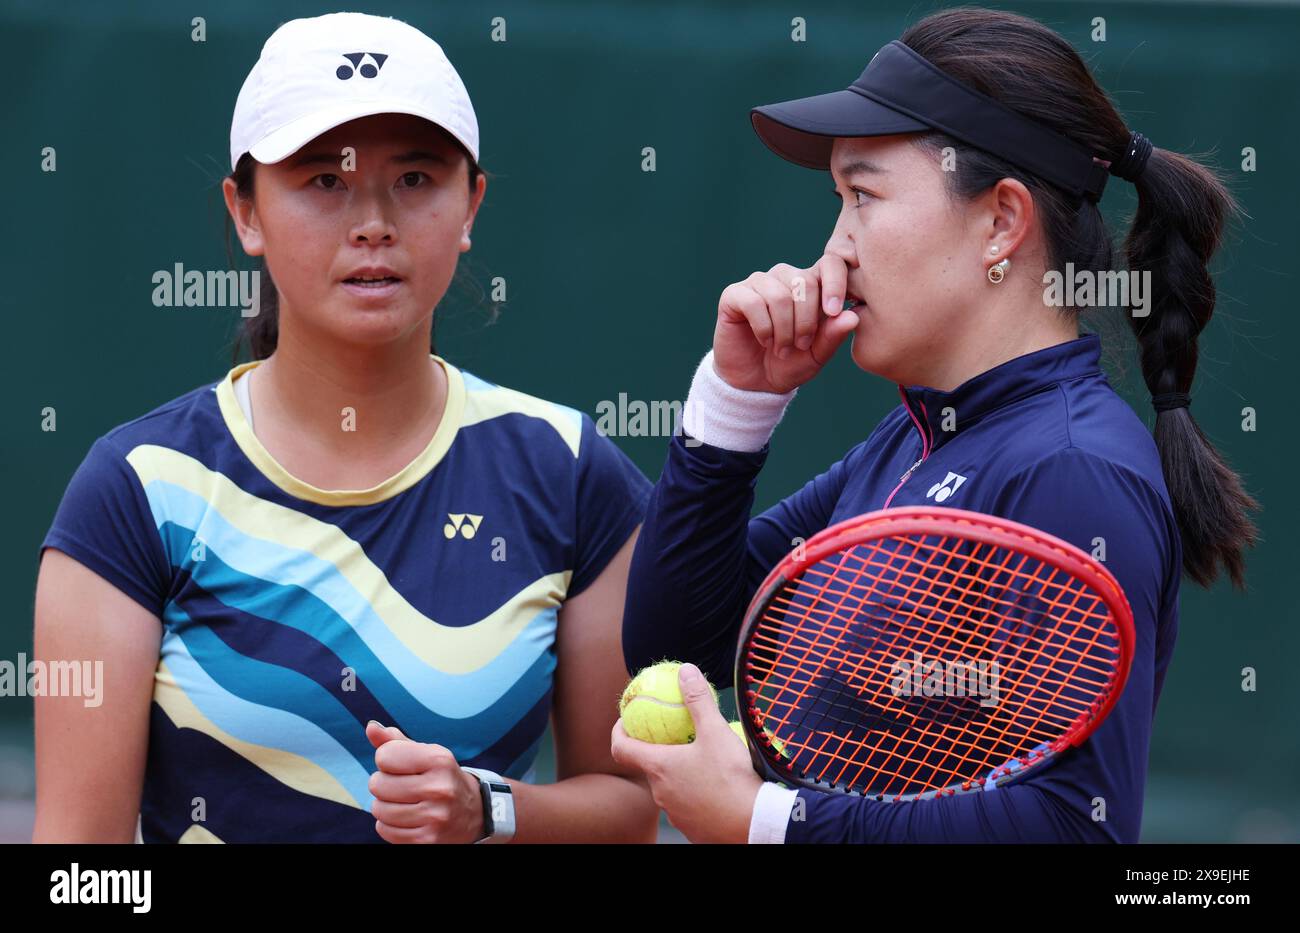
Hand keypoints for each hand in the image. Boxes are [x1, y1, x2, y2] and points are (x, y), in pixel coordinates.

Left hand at [366, 720, 484, 843]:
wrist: (474, 813)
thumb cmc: (440, 777)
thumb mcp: (425, 754)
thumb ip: (395, 740)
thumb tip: (370, 727)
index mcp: (439, 760)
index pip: (385, 755)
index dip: (387, 759)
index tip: (401, 764)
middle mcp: (440, 788)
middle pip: (377, 784)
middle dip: (384, 784)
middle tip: (401, 785)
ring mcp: (435, 817)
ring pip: (379, 810)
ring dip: (384, 806)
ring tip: (403, 802)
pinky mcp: (427, 840)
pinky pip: (385, 830)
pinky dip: (389, 825)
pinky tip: (406, 818)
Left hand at [610, 663, 764, 842]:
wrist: (754, 823)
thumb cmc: (731, 777)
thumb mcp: (715, 732)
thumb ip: (698, 700)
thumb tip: (686, 671)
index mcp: (659, 767)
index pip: (620, 748)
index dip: (618, 732)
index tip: (626, 720)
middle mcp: (660, 792)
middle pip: (648, 766)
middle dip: (656, 750)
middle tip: (671, 735)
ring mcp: (675, 813)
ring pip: (669, 787)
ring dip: (676, 772)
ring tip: (697, 758)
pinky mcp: (692, 827)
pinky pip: (687, 804)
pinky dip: (694, 791)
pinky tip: (714, 784)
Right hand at [713, 254, 860, 393]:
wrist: (754, 382)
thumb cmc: (789, 364)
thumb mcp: (817, 355)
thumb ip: (833, 336)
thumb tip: (852, 316)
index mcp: (812, 285)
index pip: (830, 264)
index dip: (835, 283)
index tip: (832, 312)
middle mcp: (785, 278)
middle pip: (804, 282)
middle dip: (806, 321)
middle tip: (800, 346)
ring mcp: (759, 283)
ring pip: (780, 296)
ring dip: (784, 330)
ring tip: (781, 348)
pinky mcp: (734, 294)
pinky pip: (754, 302)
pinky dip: (763, 328)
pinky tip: (764, 340)